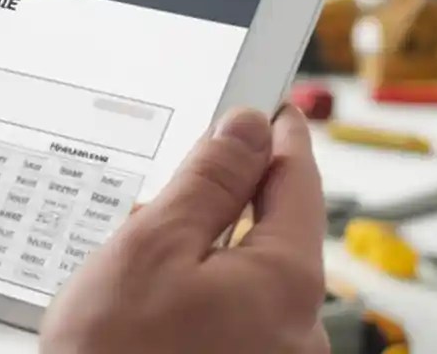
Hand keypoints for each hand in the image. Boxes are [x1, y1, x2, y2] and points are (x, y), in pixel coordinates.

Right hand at [40, 106, 327, 353]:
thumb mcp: (152, 248)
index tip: (272, 106)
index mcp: (286, 283)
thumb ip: (206, 182)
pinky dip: (196, 300)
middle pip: (270, 233)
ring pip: (243, 279)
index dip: (280, 135)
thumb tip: (245, 128)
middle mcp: (296, 329)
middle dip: (222, 205)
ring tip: (138, 269)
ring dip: (201, 259)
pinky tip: (147, 309)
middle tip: (171, 190)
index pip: (297, 180)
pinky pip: (231, 320)